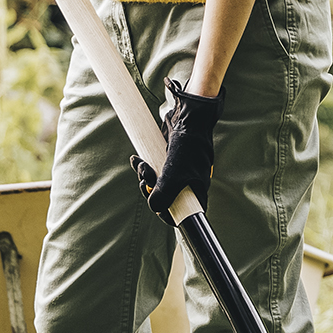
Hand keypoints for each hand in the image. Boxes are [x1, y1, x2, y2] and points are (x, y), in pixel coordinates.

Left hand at [135, 77, 222, 214]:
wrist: (189, 119)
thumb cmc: (188, 147)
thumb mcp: (174, 175)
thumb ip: (163, 194)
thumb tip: (153, 206)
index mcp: (196, 191)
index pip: (184, 213)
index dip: (168, 214)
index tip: (157, 207)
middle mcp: (188, 184)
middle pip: (166, 199)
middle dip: (150, 190)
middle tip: (144, 180)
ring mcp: (178, 173)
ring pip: (157, 185)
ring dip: (144, 176)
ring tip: (141, 164)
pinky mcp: (168, 162)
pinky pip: (153, 170)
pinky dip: (143, 167)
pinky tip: (137, 159)